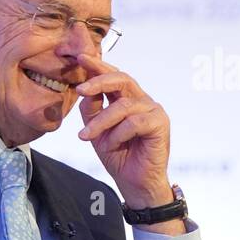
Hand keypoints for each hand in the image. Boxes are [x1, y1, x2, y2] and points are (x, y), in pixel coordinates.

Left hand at [74, 52, 174, 212]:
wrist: (134, 183)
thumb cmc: (118, 155)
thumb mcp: (96, 131)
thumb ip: (91, 110)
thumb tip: (85, 91)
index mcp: (126, 99)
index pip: (113, 76)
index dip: (98, 65)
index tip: (80, 57)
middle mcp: (141, 100)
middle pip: (122, 79)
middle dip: (98, 81)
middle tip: (80, 89)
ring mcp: (153, 110)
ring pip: (123, 106)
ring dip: (100, 122)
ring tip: (86, 137)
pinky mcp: (160, 124)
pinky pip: (134, 122)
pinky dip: (118, 134)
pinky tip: (112, 145)